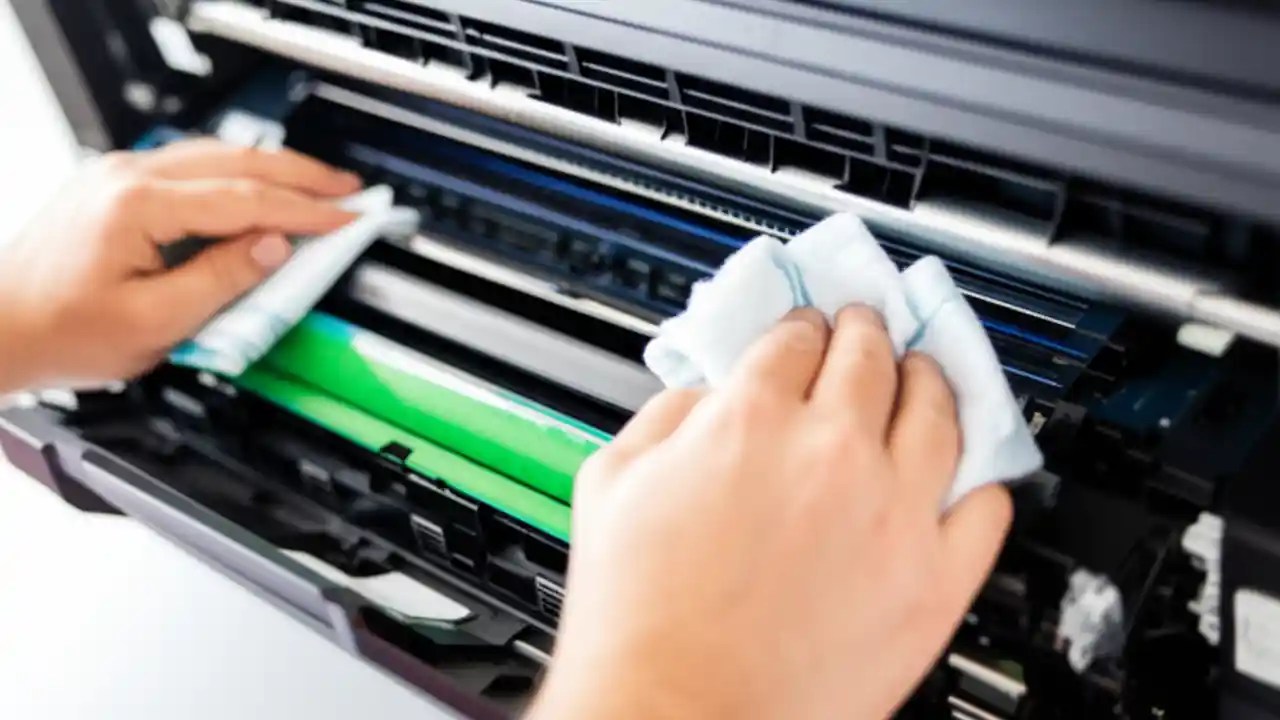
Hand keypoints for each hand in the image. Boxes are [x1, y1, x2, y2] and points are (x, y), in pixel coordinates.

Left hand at [0, 139, 360, 391]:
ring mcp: (119, 174)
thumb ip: (221, 280)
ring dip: (273, 168)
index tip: (346, 219)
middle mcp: (127, 176)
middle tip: (351, 189)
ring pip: (216, 154)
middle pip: (237, 160)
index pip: (246, 200)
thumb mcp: (155, 322)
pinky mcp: (115, 185)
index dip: (305, 210)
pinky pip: (190, 164)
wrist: (0, 327)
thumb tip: (274, 247)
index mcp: (138, 206)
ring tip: (317, 185)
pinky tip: (259, 185)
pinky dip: (237, 173)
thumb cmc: (62, 333)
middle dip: (302, 174)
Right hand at [532, 307, 1011, 719]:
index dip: (799, 325)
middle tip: (864, 328)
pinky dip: (979, 475)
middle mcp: (831, 453)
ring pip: (940, 411)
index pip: (795, 339)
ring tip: (925, 372)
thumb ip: (666, 417)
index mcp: (750, 422)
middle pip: (870, 357)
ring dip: (931, 377)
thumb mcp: (612, 484)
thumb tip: (708, 397)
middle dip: (864, 331)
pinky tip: (965, 468)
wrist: (677, 716)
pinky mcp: (934, 579)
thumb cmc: (638, 619)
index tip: (803, 331)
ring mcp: (893, 513)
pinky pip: (985, 504)